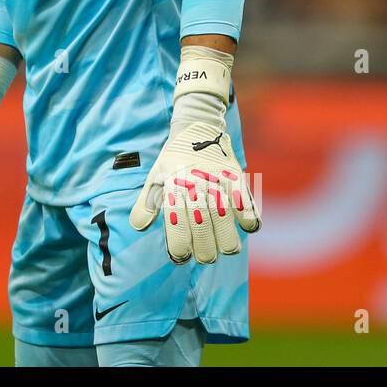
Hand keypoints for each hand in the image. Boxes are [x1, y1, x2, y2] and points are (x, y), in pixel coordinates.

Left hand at [129, 121, 260, 263]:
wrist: (196, 128)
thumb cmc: (173, 160)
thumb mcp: (155, 177)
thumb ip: (147, 203)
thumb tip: (138, 227)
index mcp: (172, 185)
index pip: (176, 222)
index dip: (179, 245)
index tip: (181, 257)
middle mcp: (194, 183)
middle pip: (201, 225)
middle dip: (204, 249)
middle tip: (205, 257)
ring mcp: (216, 180)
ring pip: (224, 219)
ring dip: (227, 240)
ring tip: (226, 249)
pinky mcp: (235, 176)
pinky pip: (245, 202)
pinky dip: (248, 218)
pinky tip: (245, 227)